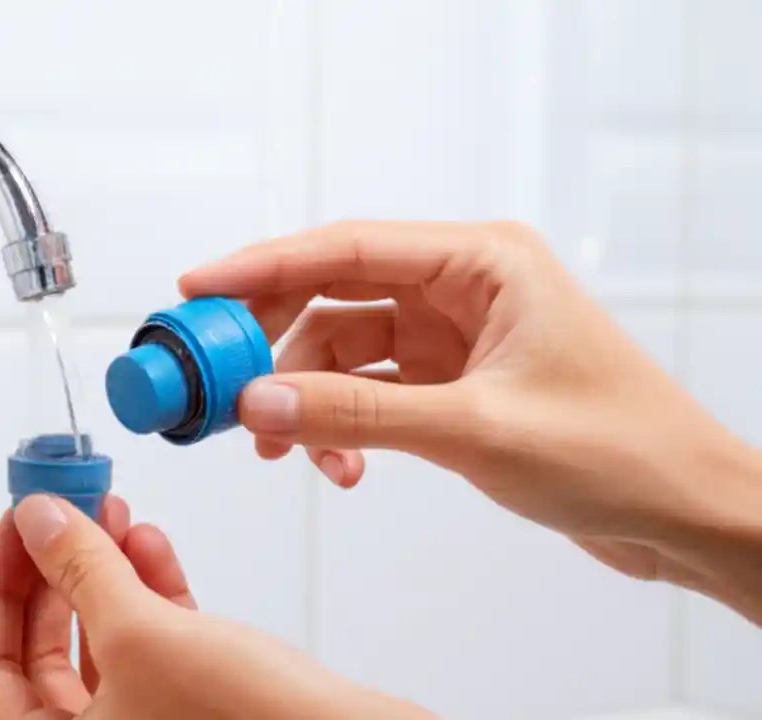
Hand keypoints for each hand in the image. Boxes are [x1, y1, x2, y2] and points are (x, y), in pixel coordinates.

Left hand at [0, 494, 431, 718]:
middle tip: (60, 510)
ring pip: (95, 641)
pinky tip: (151, 544)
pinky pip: (146, 646)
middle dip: (50, 570)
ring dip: (100, 571)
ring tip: (111, 512)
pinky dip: (145, 592)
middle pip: (36, 651)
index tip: (15, 523)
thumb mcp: (142, 635)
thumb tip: (37, 519)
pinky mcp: (190, 709)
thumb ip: (80, 570)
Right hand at [181, 220, 761, 623]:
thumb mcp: (475, 429)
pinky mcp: (453, 384)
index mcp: (482, 261)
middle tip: (217, 378)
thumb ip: (358, 414)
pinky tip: (342, 468)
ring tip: (281, 451)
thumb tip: (259, 402)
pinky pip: (369, 393)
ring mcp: (457, 337)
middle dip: (274, 340)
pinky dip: (342, 426)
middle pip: (336, 295)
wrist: (684, 514)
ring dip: (306, 398)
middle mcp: (464, 287)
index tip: (197, 287)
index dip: (263, 265)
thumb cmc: (619, 450)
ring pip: (345, 351)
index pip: (348, 247)